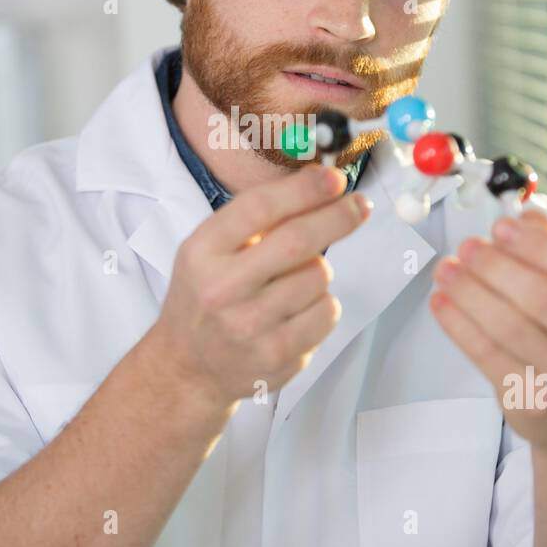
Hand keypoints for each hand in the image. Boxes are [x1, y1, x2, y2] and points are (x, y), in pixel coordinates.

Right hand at [148, 164, 372, 410]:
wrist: (188, 368)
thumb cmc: (207, 296)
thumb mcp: (210, 250)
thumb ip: (256, 220)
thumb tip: (320, 185)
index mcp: (203, 252)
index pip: (259, 208)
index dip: (304, 189)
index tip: (334, 178)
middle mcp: (223, 288)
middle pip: (298, 240)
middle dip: (338, 216)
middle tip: (358, 205)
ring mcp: (250, 326)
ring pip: (319, 275)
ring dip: (319, 270)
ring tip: (294, 282)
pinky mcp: (277, 355)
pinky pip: (327, 311)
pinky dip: (323, 304)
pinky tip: (298, 311)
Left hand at [428, 208, 546, 450]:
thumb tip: (528, 217)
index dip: (537, 245)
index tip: (502, 227)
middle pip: (540, 297)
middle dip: (495, 266)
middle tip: (468, 247)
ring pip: (508, 326)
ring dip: (469, 291)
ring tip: (447, 269)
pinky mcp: (535, 403)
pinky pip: (487, 354)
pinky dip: (458, 324)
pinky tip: (443, 302)